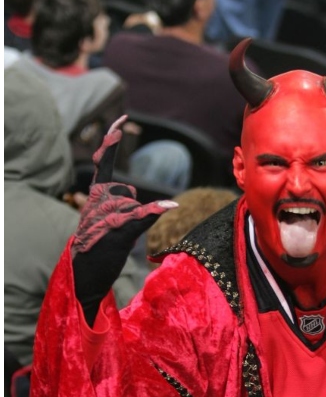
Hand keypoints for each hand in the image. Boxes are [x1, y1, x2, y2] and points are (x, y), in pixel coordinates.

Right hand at [72, 116, 175, 323]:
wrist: (85, 271)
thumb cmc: (101, 244)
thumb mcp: (113, 219)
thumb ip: (128, 204)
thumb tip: (156, 200)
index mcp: (95, 195)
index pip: (105, 164)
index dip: (111, 143)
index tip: (119, 125)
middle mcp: (97, 199)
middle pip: (127, 189)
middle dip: (129, 206)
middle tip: (114, 227)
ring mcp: (106, 213)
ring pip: (134, 204)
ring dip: (133, 220)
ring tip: (115, 237)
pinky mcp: (117, 229)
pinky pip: (139, 215)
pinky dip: (154, 211)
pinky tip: (170, 206)